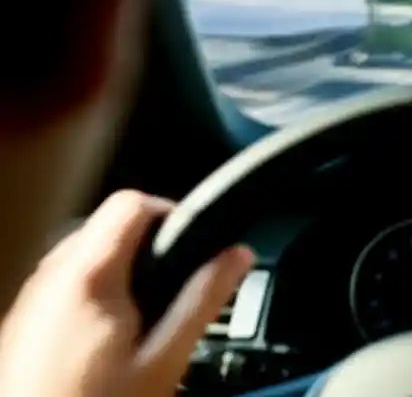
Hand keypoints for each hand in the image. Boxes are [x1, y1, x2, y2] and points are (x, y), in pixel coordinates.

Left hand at [0, 190, 254, 396]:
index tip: (193, 246)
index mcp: (88, 277)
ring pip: (83, 254)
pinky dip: (91, 293)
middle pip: (107, 227)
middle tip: (173, 290)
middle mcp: (50, 277)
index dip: (170, 214)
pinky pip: (62, 283)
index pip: (131, 203)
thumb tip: (238, 256)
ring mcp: (30, 298)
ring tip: (141, 318)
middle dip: (146, 248)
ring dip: (118, 270)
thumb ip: (203, 300)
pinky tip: (106, 338)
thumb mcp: (164, 359)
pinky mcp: (22, 321)